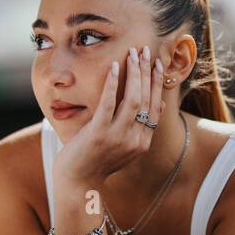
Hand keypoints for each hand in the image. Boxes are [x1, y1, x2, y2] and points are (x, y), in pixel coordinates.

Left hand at [51, 45, 164, 192]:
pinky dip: (113, 84)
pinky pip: (109, 104)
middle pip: (147, 100)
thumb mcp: (123, 147)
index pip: (155, 108)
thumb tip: (158, 105)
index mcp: (142, 143)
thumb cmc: (95, 162)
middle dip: (148, 73)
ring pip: (133, 100)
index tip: (157, 65)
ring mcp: (117, 138)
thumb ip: (138, 129)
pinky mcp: (99, 134)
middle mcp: (134, 140)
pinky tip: (114, 67)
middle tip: (146, 51)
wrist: (77, 183)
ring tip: (133, 55)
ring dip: (135, 74)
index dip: (157, 84)